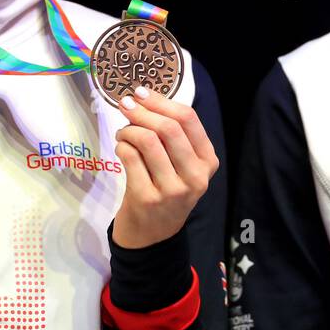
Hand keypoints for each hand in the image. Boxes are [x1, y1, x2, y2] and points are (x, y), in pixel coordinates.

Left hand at [111, 84, 219, 249]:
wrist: (152, 235)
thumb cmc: (166, 189)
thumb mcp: (182, 165)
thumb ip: (172, 135)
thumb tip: (144, 97)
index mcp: (207, 162)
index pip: (188, 120)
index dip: (162, 101)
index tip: (142, 93)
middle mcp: (195, 177)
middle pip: (168, 128)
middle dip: (143, 111)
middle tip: (126, 105)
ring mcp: (172, 190)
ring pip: (147, 141)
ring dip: (129, 130)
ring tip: (123, 133)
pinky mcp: (147, 199)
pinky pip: (130, 158)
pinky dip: (121, 147)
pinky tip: (121, 149)